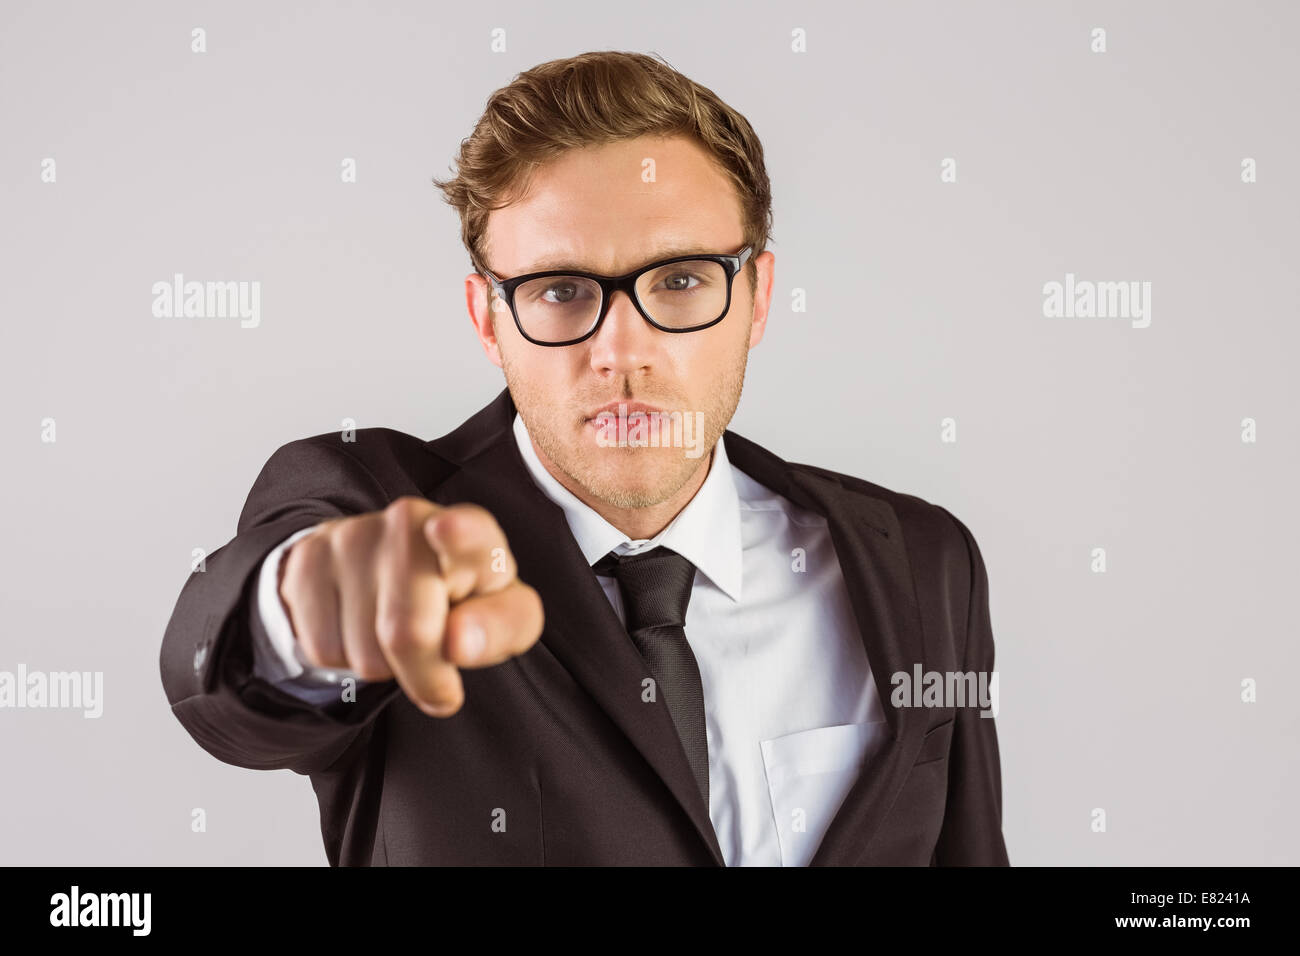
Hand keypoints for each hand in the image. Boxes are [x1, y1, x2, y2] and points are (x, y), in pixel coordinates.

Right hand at [276, 496, 543, 716]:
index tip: (444, 529)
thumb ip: (499, 629)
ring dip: (384, 666)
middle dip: (425, 674)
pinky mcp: (308, 557)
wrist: (392, 576)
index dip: (459, 535)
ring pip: (363, 652)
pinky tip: (362, 628)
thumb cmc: (464, 601)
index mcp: (474, 532)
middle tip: (438, 672)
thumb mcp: (505, 617)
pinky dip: (346, 659)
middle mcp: (410, 521)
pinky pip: (323, 648)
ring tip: (396, 633)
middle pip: (408, 632)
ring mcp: (352, 535)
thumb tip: (458, 643)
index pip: (468, 533)